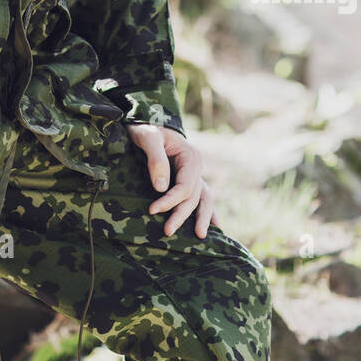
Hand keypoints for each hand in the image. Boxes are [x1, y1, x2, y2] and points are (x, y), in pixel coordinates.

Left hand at [126, 123, 220, 239]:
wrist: (146, 123)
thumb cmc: (146, 128)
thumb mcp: (148, 137)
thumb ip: (156, 160)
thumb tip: (161, 188)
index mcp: (191, 156)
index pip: (185, 187)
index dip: (170, 201)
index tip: (152, 210)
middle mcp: (196, 167)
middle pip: (194, 197)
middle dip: (181, 215)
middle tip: (167, 231)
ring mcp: (194, 174)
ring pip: (204, 199)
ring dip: (201, 218)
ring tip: (200, 237)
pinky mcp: (187, 179)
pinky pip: (201, 197)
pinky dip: (208, 211)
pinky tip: (214, 226)